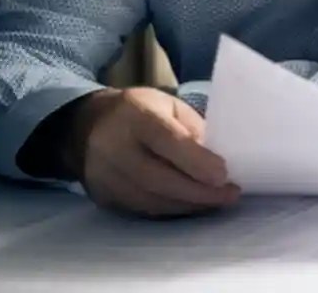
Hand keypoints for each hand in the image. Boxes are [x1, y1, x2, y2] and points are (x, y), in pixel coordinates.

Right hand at [69, 88, 239, 217]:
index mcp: (135, 116)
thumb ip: (192, 130)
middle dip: (199, 192)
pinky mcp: (103, 196)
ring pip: (151, 200)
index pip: (166, 141)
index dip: (196, 161)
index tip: (223, 175)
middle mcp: (114, 147)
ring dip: (189, 204)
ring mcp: (104, 176)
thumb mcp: (170, 106)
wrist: (87, 126)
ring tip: (217, 201)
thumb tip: (219, 162)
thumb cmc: (140, 112)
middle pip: (158, 178)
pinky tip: (193, 205)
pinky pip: (142, 209)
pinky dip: (172, 210)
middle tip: (230, 194)